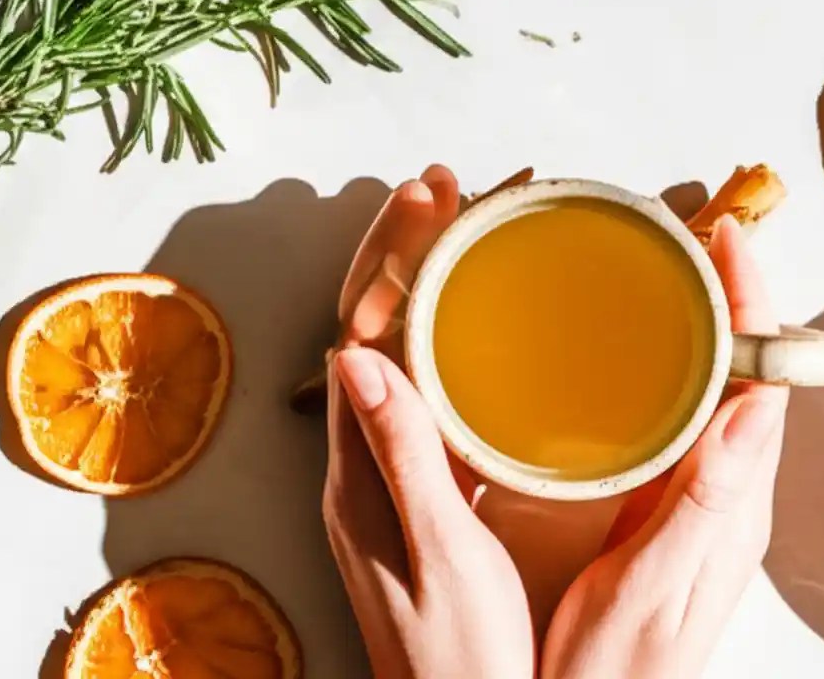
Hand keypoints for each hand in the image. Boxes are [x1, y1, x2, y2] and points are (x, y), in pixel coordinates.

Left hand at [322, 167, 533, 678]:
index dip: (390, 260)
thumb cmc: (458, 650)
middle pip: (367, 330)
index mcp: (363, 471)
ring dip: (413, 284)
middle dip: (396, 253)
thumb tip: (360, 356)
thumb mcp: (439, 554)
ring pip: (390, 352)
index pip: (363, 336)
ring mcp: (382, 473)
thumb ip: (404, 456)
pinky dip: (434, 335)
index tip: (427, 198)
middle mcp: (360, 463)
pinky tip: (464, 325)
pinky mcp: (410, 488)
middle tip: (437, 191)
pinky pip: (414, 387)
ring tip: (447, 230)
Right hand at [541, 215, 787, 678]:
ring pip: (717, 392)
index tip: (728, 241)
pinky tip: (643, 358)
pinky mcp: (666, 506)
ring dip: (706, 329)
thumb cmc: (623, 662)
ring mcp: (697, 498)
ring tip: (676, 275)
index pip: (762, 381)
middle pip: (746, 374)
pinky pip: (685, 419)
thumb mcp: (659, 580)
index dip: (753, 305)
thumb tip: (759, 407)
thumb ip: (707, 499)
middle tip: (698, 239)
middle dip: (732, 300)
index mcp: (733, 503)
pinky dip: (675, 371)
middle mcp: (726, 493)